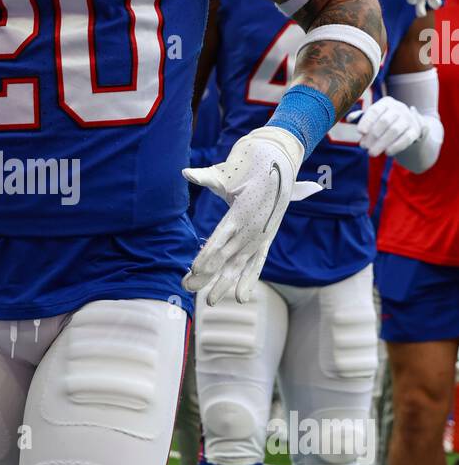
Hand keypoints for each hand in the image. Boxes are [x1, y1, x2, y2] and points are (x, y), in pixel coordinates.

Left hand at [182, 126, 321, 304]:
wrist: (278, 163)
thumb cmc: (247, 166)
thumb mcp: (227, 171)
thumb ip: (206, 177)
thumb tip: (186, 173)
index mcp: (240, 212)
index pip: (220, 238)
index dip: (208, 254)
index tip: (195, 269)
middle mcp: (250, 228)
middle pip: (226, 257)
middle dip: (207, 275)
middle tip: (187, 288)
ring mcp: (259, 236)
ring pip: (240, 265)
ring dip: (224, 283)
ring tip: (211, 301)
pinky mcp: (265, 239)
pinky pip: (257, 263)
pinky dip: (250, 280)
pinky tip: (241, 298)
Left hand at [346, 97, 422, 157]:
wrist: (408, 126)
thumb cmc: (384, 121)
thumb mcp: (373, 117)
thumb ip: (361, 117)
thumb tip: (349, 119)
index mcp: (386, 102)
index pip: (375, 110)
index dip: (366, 121)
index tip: (360, 132)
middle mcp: (399, 108)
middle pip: (384, 121)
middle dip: (372, 136)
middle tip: (363, 146)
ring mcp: (409, 119)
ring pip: (395, 131)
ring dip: (382, 143)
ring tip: (371, 153)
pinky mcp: (415, 130)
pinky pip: (406, 139)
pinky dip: (396, 146)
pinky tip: (387, 153)